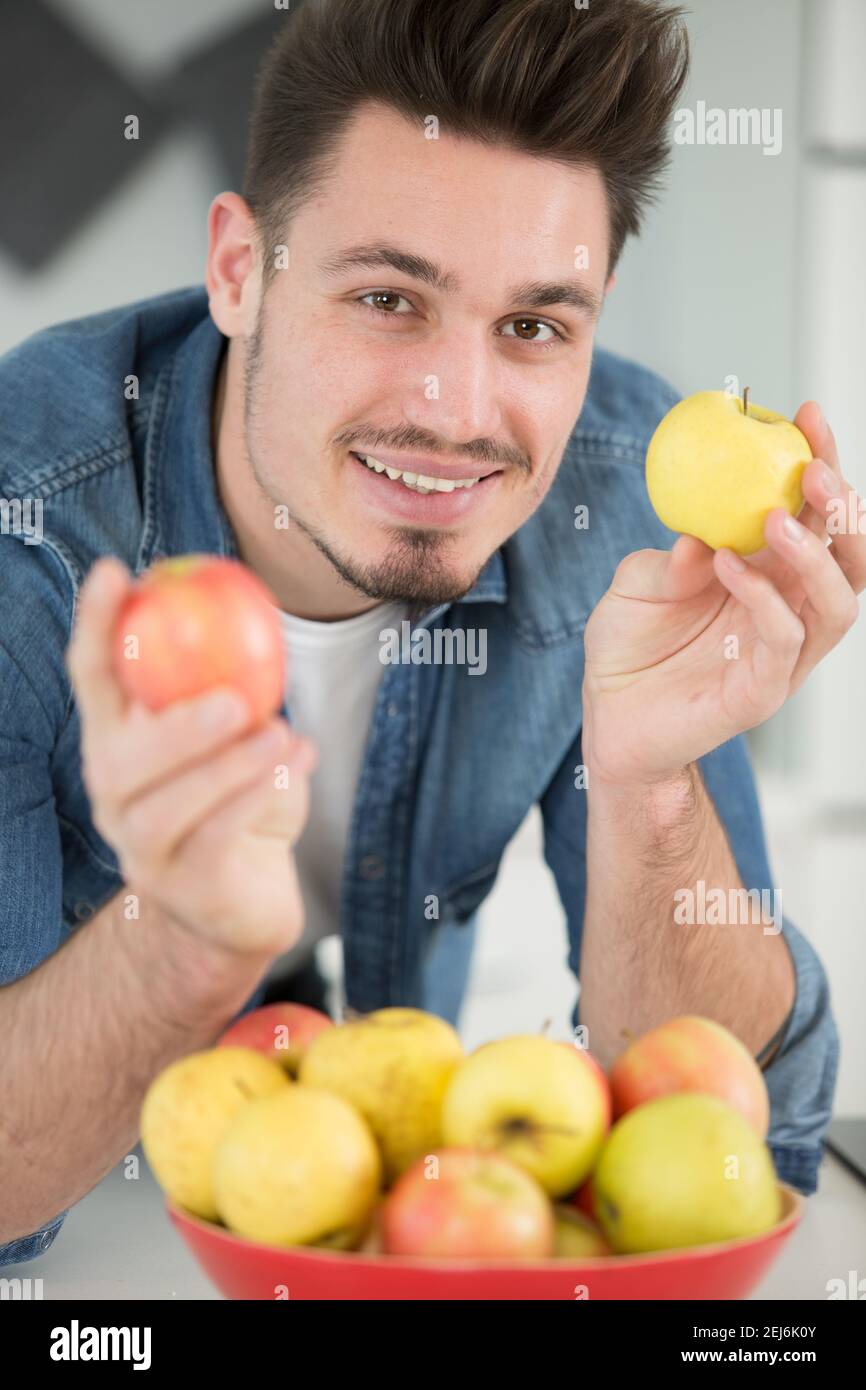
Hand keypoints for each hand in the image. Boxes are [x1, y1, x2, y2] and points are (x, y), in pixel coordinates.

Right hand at [67, 557, 316, 956]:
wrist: (249, 895)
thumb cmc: (241, 798)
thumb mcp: (238, 732)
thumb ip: (231, 680)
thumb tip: (249, 601)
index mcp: (117, 740)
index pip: (91, 677)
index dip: (93, 625)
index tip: (114, 572)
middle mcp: (113, 795)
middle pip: (120, 761)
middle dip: (175, 729)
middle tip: (235, 701)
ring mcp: (140, 848)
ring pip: (165, 810)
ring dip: (229, 770)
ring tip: (285, 736)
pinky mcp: (181, 887)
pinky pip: (212, 842)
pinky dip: (255, 801)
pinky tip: (295, 768)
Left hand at [582, 402, 863, 786]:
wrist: (607, 721)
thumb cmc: (628, 649)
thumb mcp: (636, 584)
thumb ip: (667, 557)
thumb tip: (700, 533)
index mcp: (769, 578)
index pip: (816, 517)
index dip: (822, 464)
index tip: (807, 412)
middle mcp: (788, 613)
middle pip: (848, 558)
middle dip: (844, 508)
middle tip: (813, 467)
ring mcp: (781, 657)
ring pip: (837, 604)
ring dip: (817, 556)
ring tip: (779, 518)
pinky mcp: (760, 694)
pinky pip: (783, 642)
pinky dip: (764, 600)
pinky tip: (730, 565)